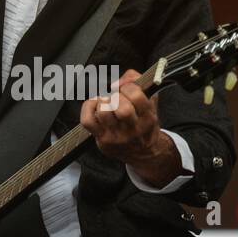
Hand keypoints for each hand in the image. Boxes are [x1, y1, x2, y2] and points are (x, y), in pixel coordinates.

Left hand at [79, 68, 180, 187]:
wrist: (143, 154)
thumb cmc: (144, 123)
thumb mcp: (150, 102)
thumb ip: (137, 82)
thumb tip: (116, 83)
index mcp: (148, 118)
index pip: (137, 97)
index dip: (128, 86)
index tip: (126, 88)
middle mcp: (133, 130)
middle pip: (122, 109)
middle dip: (117, 96)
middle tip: (116, 97)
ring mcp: (116, 137)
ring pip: (103, 112)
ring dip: (103, 101)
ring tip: (106, 101)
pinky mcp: (102, 140)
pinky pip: (87, 120)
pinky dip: (88, 108)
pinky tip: (95, 106)